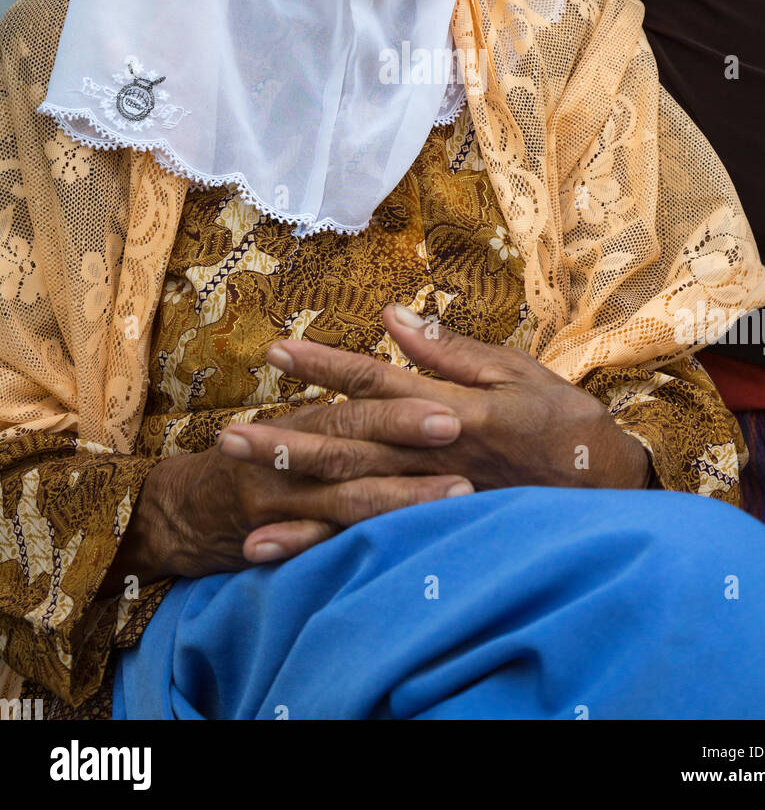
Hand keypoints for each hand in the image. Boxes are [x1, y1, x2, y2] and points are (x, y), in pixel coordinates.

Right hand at [99, 394, 473, 589]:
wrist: (174, 512)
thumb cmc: (250, 462)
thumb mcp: (295, 424)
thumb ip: (348, 400)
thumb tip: (395, 340)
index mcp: (309, 422)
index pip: (357, 403)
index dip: (401, 406)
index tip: (452, 405)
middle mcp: (295, 458)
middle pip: (355, 443)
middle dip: (407, 437)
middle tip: (460, 429)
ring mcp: (281, 503)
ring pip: (347, 500)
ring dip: (400, 493)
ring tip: (457, 493)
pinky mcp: (271, 544)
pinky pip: (311, 549)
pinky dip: (337, 549)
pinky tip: (376, 554)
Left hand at [218, 305, 649, 551]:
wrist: (609, 492)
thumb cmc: (564, 424)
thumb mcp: (515, 371)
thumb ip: (449, 350)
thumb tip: (392, 318)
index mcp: (449, 407)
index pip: (374, 381)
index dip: (323, 365)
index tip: (276, 351)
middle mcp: (431, 455)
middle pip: (349, 441)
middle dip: (288, 436)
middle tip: (229, 436)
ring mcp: (432, 499)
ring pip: (352, 497)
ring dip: (295, 495)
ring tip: (242, 496)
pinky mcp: (438, 532)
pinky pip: (372, 542)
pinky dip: (325, 547)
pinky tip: (282, 552)